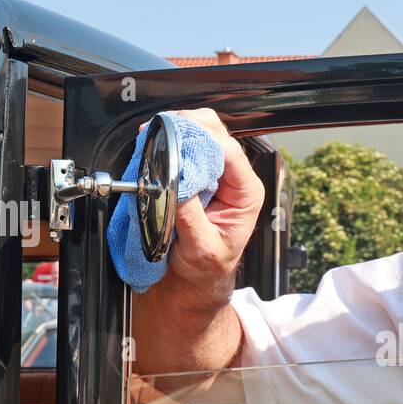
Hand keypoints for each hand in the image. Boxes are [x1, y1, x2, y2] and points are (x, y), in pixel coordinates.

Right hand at [151, 108, 264, 298]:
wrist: (195, 276)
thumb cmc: (206, 265)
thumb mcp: (200, 245)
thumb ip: (189, 213)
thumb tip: (176, 181)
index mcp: (246, 193)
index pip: (230, 153)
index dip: (203, 139)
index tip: (177, 136)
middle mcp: (235, 178)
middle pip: (217, 134)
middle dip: (190, 127)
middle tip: (162, 129)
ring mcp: (216, 173)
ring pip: (202, 134)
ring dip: (179, 131)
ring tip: (156, 136)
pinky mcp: (198, 172)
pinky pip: (187, 145)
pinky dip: (171, 141)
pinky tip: (156, 145)